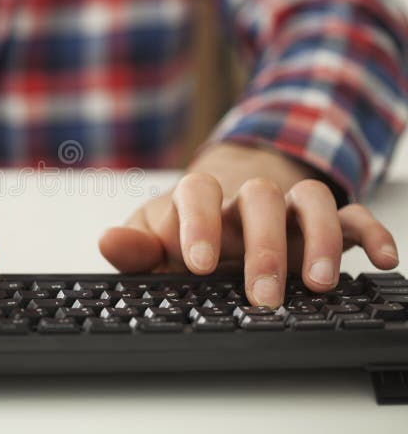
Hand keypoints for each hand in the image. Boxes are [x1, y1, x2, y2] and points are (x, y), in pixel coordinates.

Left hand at [99, 143, 398, 306]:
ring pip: (308, 200)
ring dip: (319, 238)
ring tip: (320, 283)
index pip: (198, 194)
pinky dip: (369, 230)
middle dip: (263, 247)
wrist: (221, 205)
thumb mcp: (155, 240)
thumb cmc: (185, 231)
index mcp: (200, 201)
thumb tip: (107, 242)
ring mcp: (286, 207)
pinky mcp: (322, 221)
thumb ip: (136, 246)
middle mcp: (244, 200)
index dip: (199, 223)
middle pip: (258, 200)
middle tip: (262, 294)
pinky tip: (381, 258)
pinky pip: (351, 214)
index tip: (200, 264)